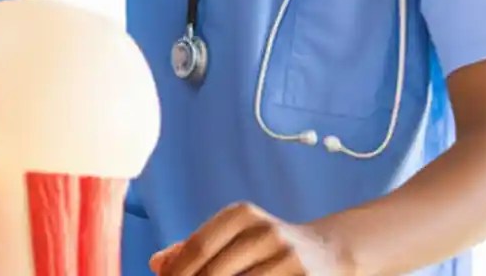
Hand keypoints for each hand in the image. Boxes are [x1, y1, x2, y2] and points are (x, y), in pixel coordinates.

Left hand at [149, 203, 353, 275]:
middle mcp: (266, 232)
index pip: (198, 247)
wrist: (329, 253)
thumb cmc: (265, 248)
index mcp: (242, 215)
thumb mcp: (232, 237)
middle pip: (214, 273)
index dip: (177, 272)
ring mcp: (289, 259)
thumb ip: (191, 249)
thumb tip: (156, 264)